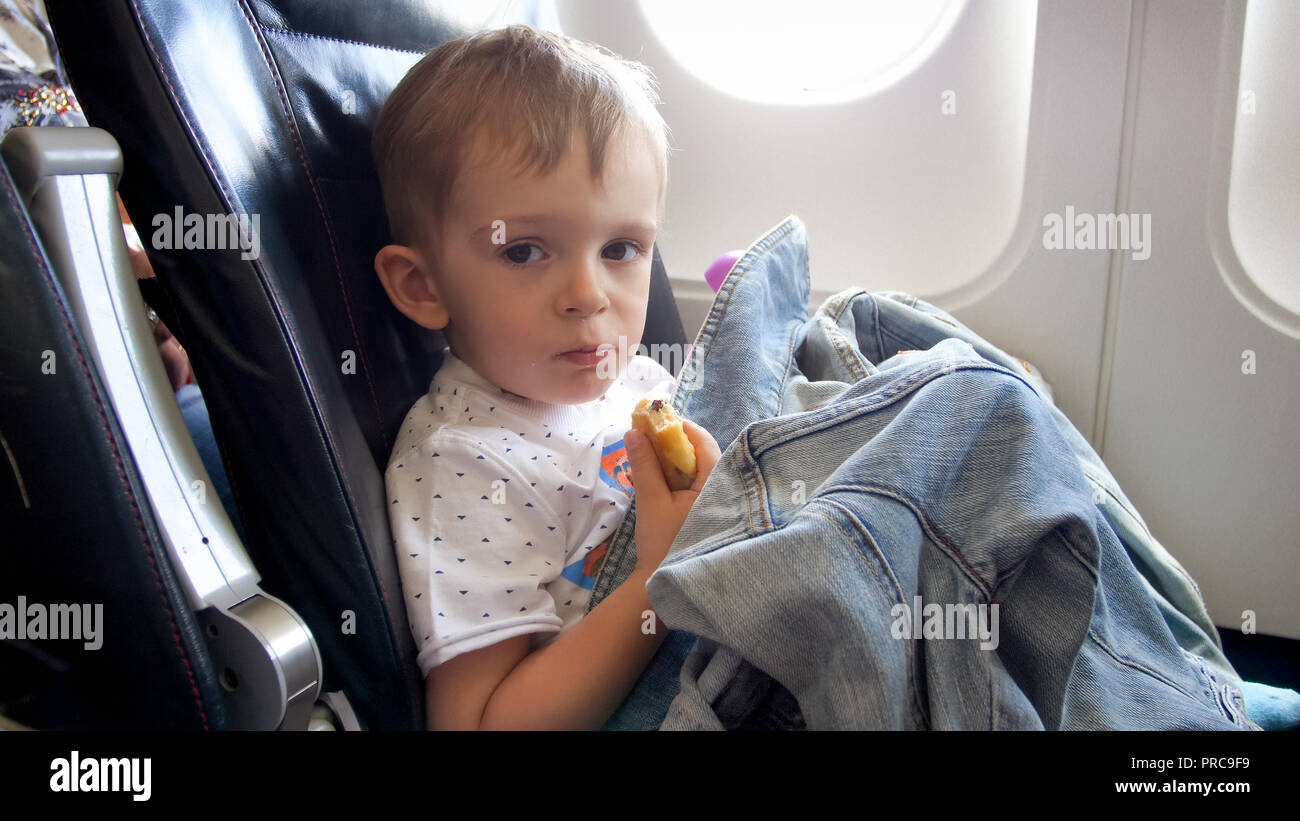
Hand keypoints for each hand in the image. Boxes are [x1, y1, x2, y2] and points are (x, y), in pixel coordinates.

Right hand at [625, 418, 720, 573]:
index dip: (679, 428)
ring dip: (674, 462)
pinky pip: (696, 485)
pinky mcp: (710, 510)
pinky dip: (678, 479)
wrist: (665, 583)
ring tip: (648, 460)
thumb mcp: (651, 500)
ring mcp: (719, 500)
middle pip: (702, 453)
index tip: (655, 422)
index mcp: (717, 481)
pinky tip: (659, 482)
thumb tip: (633, 432)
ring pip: (698, 469)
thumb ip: (644, 464)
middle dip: (673, 444)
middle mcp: (725, 487)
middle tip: (647, 441)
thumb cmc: (662, 542)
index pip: (703, 441)